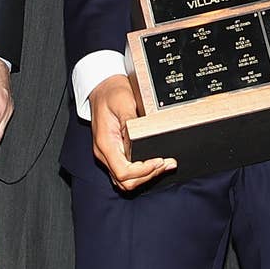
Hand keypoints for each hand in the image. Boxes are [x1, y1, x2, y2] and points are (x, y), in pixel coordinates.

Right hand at [88, 75, 175, 189]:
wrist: (103, 88)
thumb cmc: (112, 93)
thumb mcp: (124, 103)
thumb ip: (131, 123)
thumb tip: (141, 140)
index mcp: (105, 143)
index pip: (122, 171)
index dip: (143, 171)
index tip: (158, 161)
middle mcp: (104, 153)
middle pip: (125, 181)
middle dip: (148, 175)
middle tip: (166, 164)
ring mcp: (108, 154)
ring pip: (125, 180)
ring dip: (146, 176)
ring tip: (164, 165)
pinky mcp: (114, 152)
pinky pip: (126, 171)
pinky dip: (141, 172)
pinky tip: (154, 164)